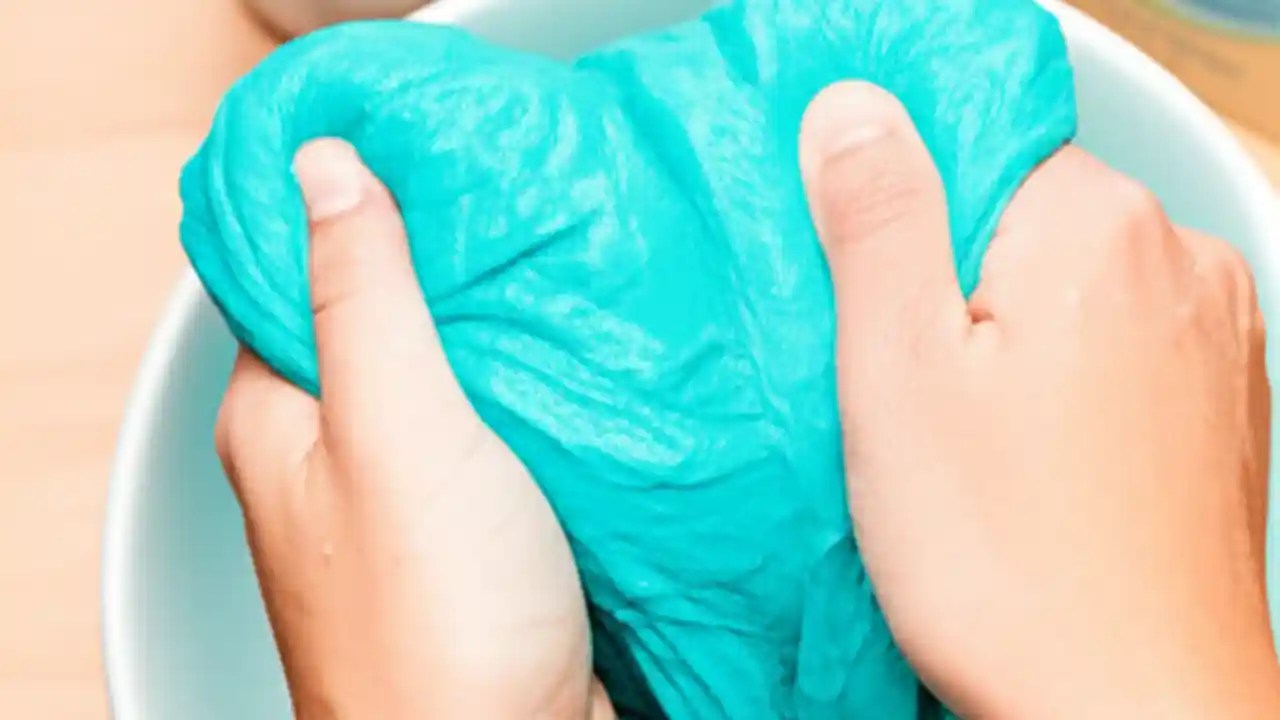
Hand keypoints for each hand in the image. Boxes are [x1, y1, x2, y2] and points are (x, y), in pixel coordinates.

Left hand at [215, 139, 610, 718]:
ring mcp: (405, 504)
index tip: (436, 163)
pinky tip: (583, 374)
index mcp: (280, 424)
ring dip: (502, 338)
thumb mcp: (396, 430)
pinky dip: (537, 400)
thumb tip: (321, 166)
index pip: (296, 279)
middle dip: (449, 271)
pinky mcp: (473, 538)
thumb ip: (363, 298)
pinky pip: (500, 438)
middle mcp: (331, 462)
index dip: (358, 213)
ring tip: (562, 281)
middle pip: (382, 327)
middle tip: (522, 218)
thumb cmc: (436, 620)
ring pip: (450, 384)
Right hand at [799, 82, 1277, 717]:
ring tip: (973, 448)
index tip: (881, 321)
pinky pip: (1118, 352)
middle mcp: (1178, 263)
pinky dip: (1067, 390)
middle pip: (1023, 225)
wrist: (1131, 710)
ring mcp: (1213, 338)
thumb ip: (878, 220)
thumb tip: (854, 112)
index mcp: (1095, 228)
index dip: (908, 236)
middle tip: (914, 398)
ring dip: (1011, 346)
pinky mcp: (1220, 407)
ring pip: (1070, 293)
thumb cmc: (1007, 560)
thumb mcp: (895, 372)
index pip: (976, 155)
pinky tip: (1031, 470)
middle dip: (956, 292)